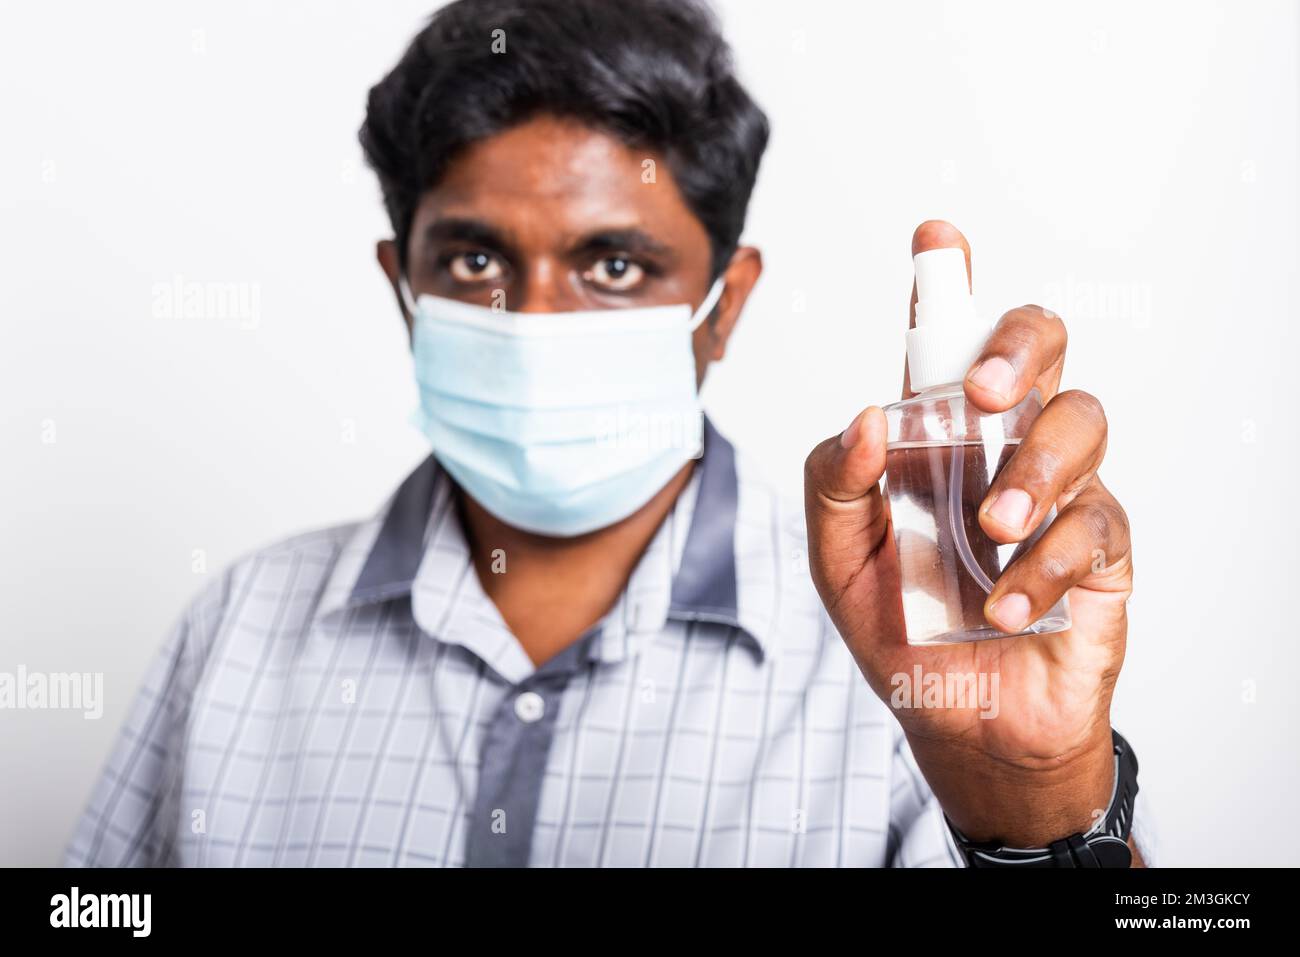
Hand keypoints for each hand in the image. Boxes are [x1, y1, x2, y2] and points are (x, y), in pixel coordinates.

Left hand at [804, 221, 1132, 847]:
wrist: (957, 725)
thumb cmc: (900, 626)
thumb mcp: (837, 558)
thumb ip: (834, 482)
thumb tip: (866, 415)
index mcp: (935, 436)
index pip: (946, 344)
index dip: (945, 284)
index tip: (937, 237)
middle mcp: (1001, 446)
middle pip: (1042, 345)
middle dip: (1017, 345)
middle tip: (982, 392)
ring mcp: (1059, 493)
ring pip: (1084, 419)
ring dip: (1035, 467)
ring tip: (991, 526)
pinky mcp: (1103, 552)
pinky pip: (1096, 526)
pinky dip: (1043, 565)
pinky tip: (1002, 607)